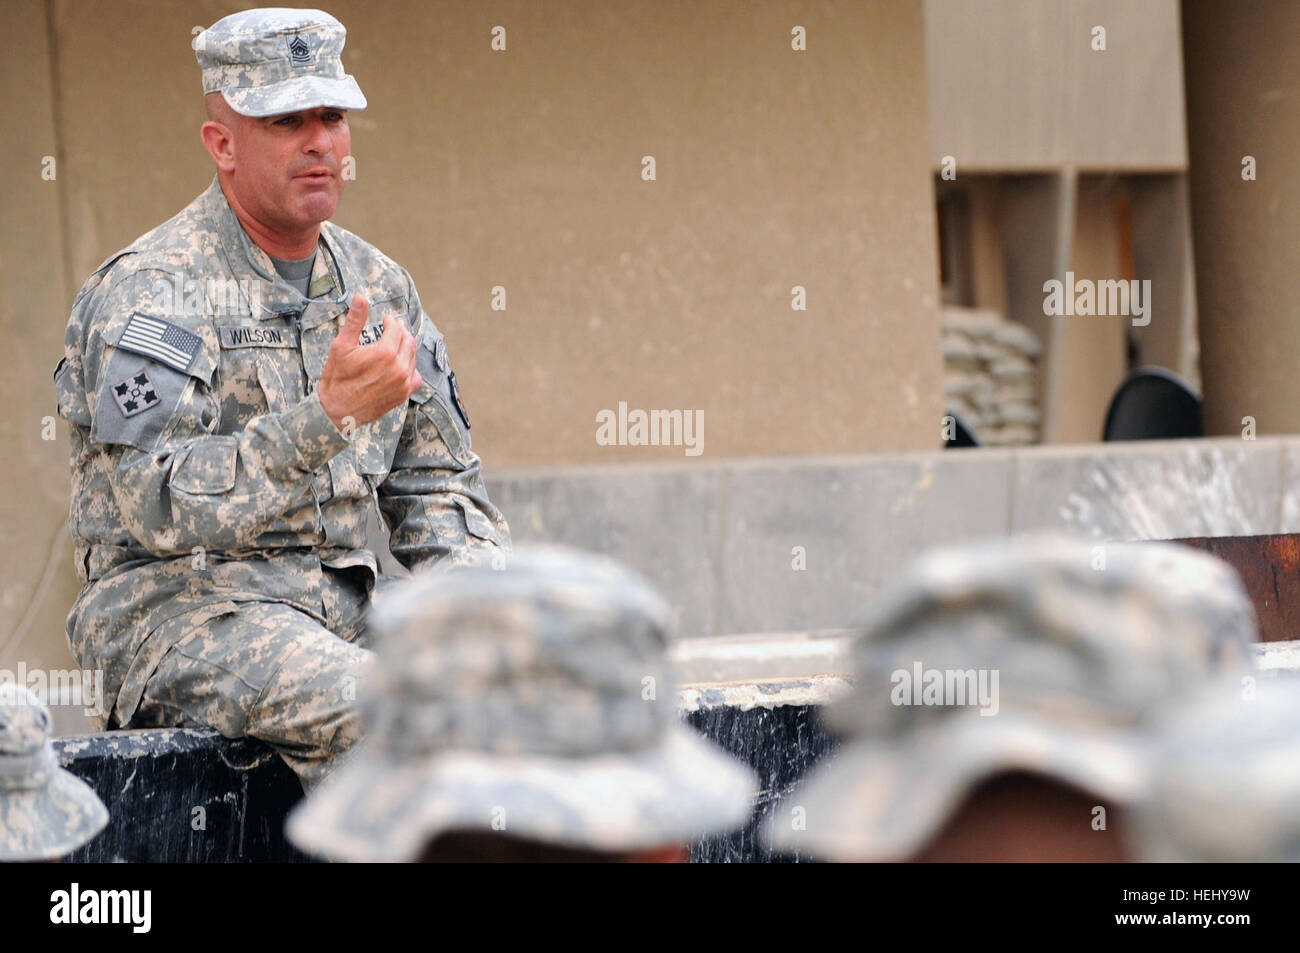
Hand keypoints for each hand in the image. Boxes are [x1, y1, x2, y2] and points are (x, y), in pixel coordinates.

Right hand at [317, 294, 423, 431]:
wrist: (337, 411)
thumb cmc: (337, 379)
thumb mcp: (342, 346)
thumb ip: (355, 321)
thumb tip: (361, 297)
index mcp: (386, 353)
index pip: (397, 329)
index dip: (391, 322)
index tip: (386, 320)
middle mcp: (399, 368)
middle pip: (408, 341)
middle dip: (400, 332)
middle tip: (392, 329)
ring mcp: (403, 382)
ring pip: (412, 358)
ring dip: (405, 349)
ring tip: (394, 345)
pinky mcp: (403, 394)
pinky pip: (415, 377)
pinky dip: (410, 368)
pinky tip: (400, 366)